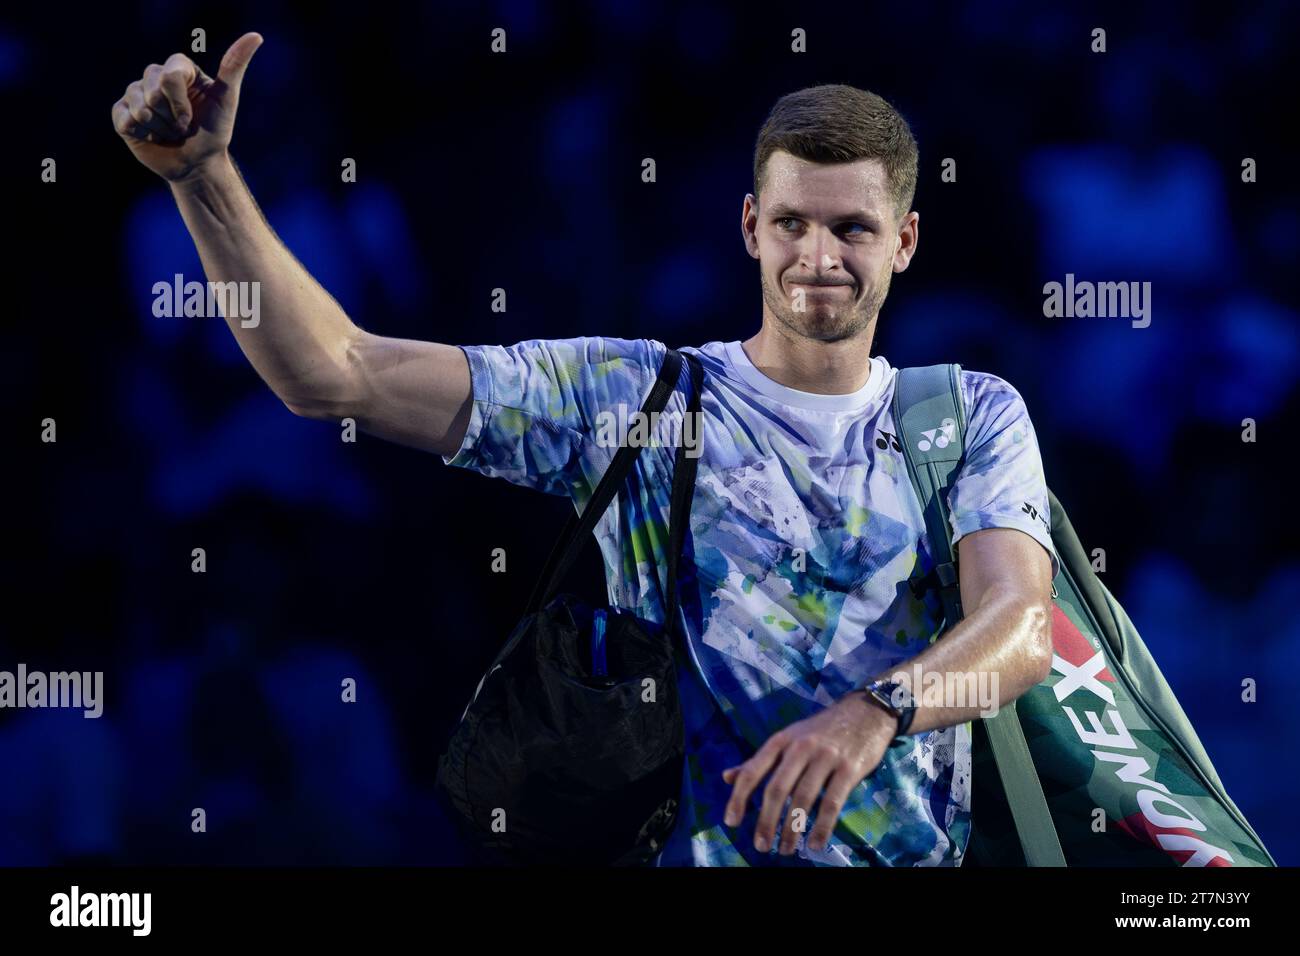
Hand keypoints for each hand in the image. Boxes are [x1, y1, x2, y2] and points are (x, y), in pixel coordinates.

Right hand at [111, 32, 262, 181]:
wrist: (198, 164)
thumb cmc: (214, 131)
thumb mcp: (227, 98)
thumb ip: (235, 65)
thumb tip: (256, 36)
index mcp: (178, 67)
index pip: (169, 76)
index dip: (180, 104)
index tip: (192, 118)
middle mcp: (154, 76)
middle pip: (153, 92)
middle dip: (172, 118)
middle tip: (182, 127)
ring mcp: (136, 93)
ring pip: (139, 107)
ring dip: (160, 129)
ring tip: (170, 132)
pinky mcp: (121, 113)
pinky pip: (124, 119)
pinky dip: (143, 134)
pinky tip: (152, 136)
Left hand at [721, 691, 895, 854]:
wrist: (865, 712)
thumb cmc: (820, 730)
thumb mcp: (788, 738)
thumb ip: (760, 759)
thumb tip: (726, 777)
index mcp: (781, 740)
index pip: (753, 770)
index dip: (739, 797)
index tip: (731, 822)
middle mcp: (801, 747)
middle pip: (777, 789)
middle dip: (766, 821)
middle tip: (761, 846)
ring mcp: (826, 756)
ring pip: (803, 798)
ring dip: (792, 829)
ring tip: (786, 849)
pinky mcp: (849, 768)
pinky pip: (832, 802)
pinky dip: (822, 827)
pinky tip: (814, 843)